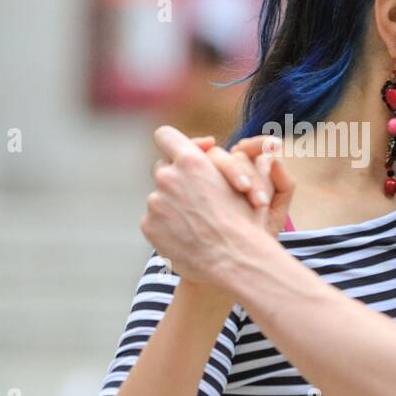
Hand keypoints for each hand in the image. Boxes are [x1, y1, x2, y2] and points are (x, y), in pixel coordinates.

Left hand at [141, 127, 288, 283]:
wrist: (235, 260)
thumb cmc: (246, 221)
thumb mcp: (245, 183)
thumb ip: (231, 163)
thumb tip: (245, 148)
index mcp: (191, 161)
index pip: (166, 136)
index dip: (175, 143)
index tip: (192, 154)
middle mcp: (168, 177)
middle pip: (162, 168)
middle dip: (176, 178)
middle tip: (196, 194)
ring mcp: (155, 202)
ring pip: (160, 196)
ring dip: (173, 205)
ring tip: (197, 223)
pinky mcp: (149, 225)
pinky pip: (155, 220)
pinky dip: (167, 226)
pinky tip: (188, 237)